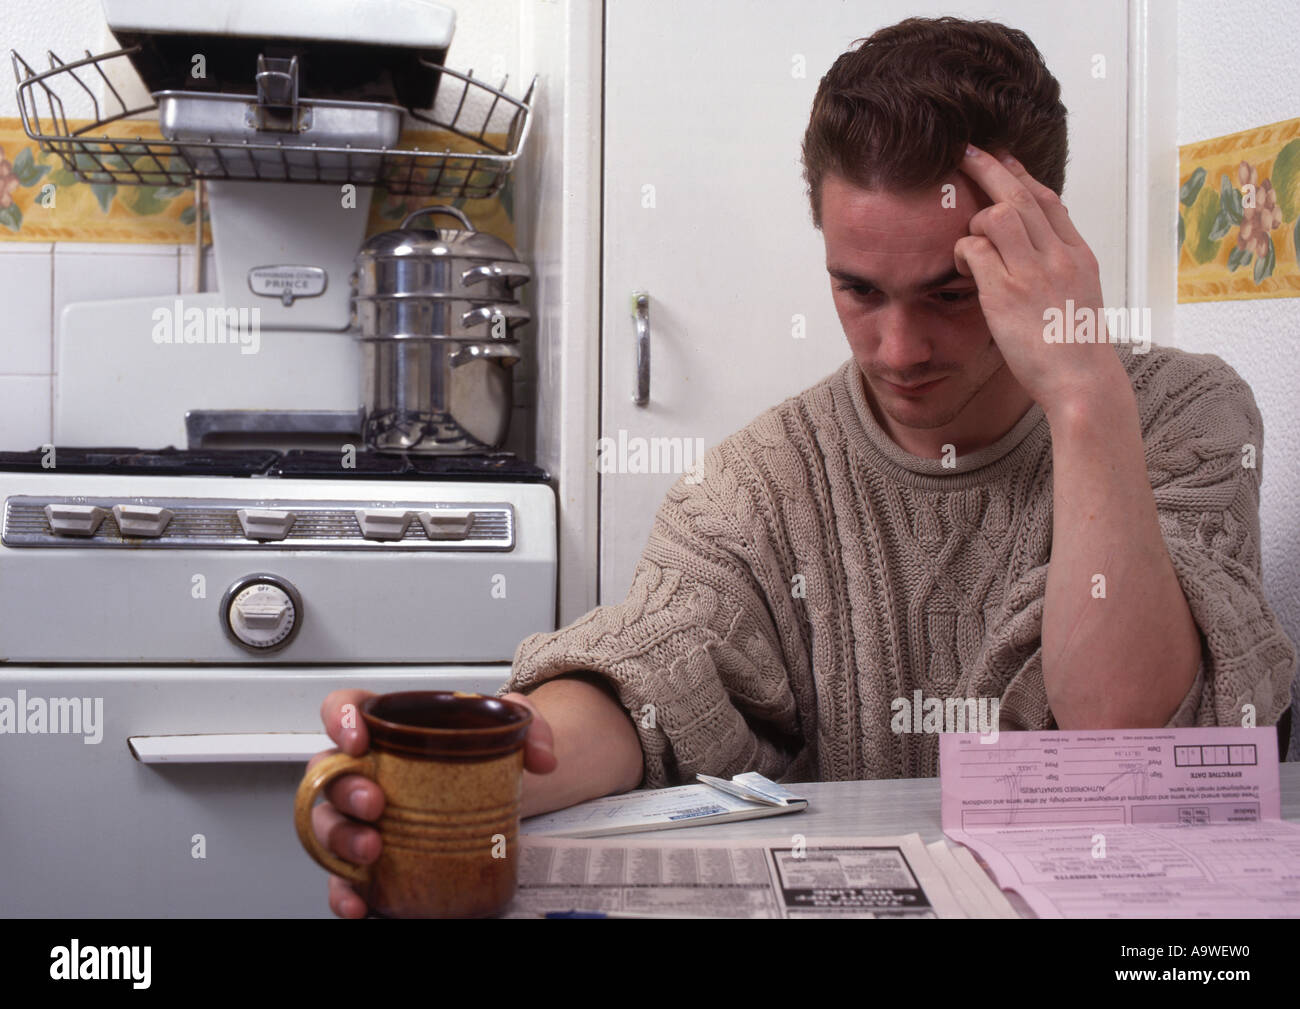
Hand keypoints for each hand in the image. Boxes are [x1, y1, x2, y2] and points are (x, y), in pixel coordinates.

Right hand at [309, 687, 557, 918]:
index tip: (358, 737)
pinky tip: (358, 903)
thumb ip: (528, 726)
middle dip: (346, 790)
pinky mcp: (369, 858)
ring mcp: (360, 815)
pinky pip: (341, 877)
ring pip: (328, 824)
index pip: (345, 708)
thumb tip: (541, 756)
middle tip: (377, 804)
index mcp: (387, 728)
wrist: (491, 794)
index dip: (339, 718)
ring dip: (341, 839)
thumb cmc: (476, 754)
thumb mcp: (508, 726)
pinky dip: (344, 892)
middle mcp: (364, 769)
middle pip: (330, 772)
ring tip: (372, 851)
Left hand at [953, 145, 1124, 413]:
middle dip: (990, 167)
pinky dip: (963, 251)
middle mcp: (1058, 256)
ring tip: (967, 236)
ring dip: (976, 218)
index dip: (1022, 176)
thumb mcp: (1080, 300)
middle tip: (966, 150)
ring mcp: (1033, 272)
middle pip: (1021, 195)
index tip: (1004, 159)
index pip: (1049, 201)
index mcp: (1079, 256)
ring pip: (999, 214)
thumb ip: (1060, 272)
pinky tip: (961, 265)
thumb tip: (1038, 256)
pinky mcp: (1006, 293)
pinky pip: (975, 249)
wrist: (1083, 382)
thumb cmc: (1076, 351)